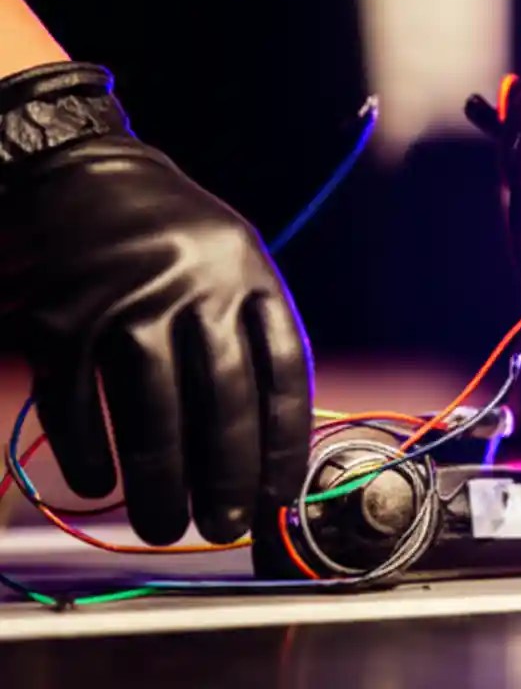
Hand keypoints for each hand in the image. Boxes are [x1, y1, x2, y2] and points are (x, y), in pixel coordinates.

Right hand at [0, 62, 312, 545]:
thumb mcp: (230, 259)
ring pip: (152, 417)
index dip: (286, 445)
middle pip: (223, 405)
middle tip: (222, 530)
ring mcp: (123, 303)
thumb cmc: (163, 231)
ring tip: (162, 527)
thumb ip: (252, 333)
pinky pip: (77, 404)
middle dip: (227, 479)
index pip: (285, 375)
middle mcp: (194, 289)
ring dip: (159, 485)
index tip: (279, 496)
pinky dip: (87, 452)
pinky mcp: (57, 319)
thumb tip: (268, 443)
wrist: (68, 166)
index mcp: (249, 275)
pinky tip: (97, 484)